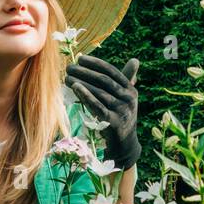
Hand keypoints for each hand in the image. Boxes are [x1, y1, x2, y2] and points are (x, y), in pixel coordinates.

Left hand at [64, 54, 140, 170]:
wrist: (125, 144)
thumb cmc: (121, 116)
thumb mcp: (126, 98)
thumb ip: (127, 79)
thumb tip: (135, 60)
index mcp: (131, 90)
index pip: (112, 72)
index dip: (96, 63)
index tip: (81, 58)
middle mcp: (129, 99)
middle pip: (104, 80)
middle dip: (85, 72)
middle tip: (69, 67)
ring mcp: (122, 111)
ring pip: (99, 92)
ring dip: (81, 83)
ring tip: (67, 77)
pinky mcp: (113, 123)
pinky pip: (97, 106)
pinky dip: (86, 96)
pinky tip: (75, 88)